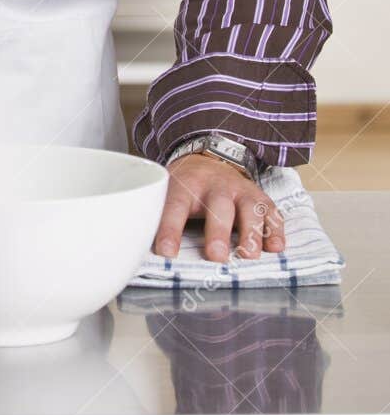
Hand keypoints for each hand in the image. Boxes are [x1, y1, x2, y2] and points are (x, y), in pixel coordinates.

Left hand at [152, 152, 285, 261]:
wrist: (209, 159)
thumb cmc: (184, 187)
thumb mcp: (166, 193)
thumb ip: (157, 217)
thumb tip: (138, 249)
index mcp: (186, 185)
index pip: (175, 207)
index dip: (169, 228)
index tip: (166, 252)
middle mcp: (216, 186)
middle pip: (218, 207)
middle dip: (217, 232)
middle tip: (215, 256)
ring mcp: (241, 190)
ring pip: (249, 208)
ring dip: (251, 232)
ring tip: (249, 255)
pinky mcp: (260, 198)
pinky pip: (272, 212)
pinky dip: (275, 229)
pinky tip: (276, 247)